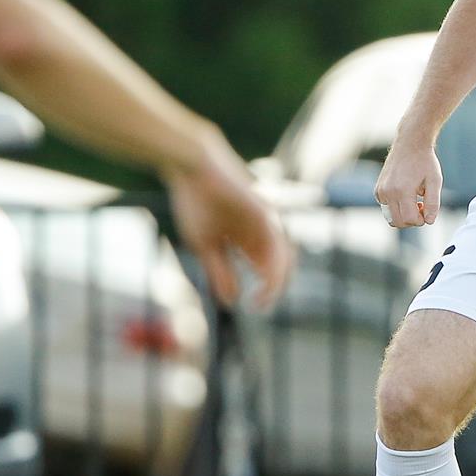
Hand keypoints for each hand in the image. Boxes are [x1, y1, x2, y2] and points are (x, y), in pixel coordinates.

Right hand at [167, 140, 292, 310]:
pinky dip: (273, 262)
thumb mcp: (205, 245)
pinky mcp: (264, 212)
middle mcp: (261, 232)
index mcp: (248, 240)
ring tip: (266, 296)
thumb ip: (220, 271)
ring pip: (283, 257)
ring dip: (277, 279)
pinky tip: (267, 279)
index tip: (253, 307)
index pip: (266, 270)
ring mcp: (265, 222)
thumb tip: (231, 300)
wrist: (192, 169)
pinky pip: (276, 243)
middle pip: (281, 266)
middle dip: (275, 288)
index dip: (265, 291)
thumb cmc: (196, 202)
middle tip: (262, 304)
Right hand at [373, 137, 441, 227]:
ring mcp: (381, 191)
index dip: (420, 220)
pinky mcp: (378, 190)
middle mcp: (388, 192)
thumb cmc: (425, 162)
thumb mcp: (435, 182)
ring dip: (403, 215)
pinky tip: (405, 194)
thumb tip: (429, 221)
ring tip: (413, 201)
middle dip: (411, 220)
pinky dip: (396, 207)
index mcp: (402, 190)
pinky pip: (386, 208)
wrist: (410, 143)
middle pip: (398, 222)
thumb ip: (433, 204)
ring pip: (390, 217)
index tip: (426, 210)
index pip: (409, 220)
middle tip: (421, 206)